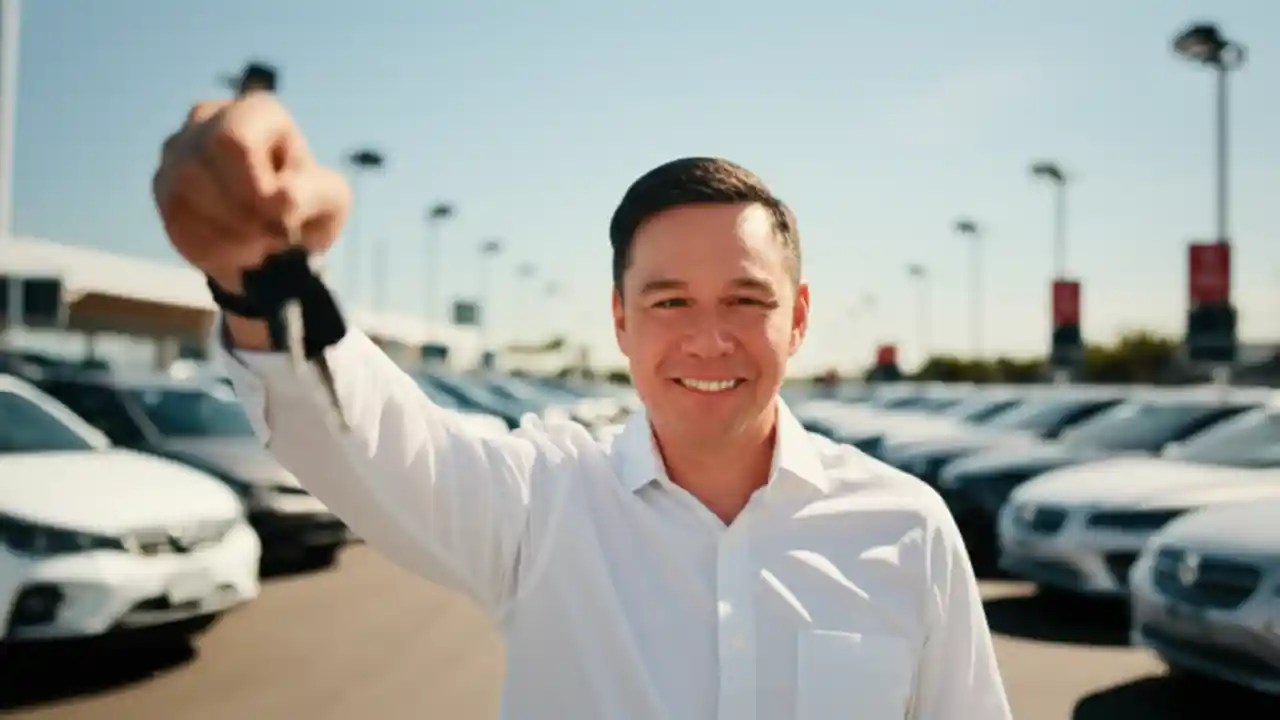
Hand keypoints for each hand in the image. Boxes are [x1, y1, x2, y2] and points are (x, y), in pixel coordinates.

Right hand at [152, 92, 349, 293]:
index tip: (281, 219)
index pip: (234, 140)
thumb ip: (311, 195)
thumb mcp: (329, 198)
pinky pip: (173, 222)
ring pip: (180, 196)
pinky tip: (235, 253)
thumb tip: (281, 198)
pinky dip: (208, 248)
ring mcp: (178, 151)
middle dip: (238, 216)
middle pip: (198, 167)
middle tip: (270, 241)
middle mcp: (208, 119)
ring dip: (224, 235)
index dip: (253, 188)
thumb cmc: (307, 203)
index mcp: (258, 113)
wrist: (280, 232)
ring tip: (258, 249)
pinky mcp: (163, 187)